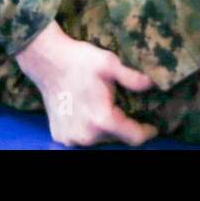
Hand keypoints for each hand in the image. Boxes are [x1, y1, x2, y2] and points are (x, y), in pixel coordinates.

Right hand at [16, 22, 157, 146]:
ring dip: (105, 128)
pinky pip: (82, 137)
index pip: (133, 137)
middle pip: (115, 139)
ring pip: (98, 139)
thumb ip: (132, 78)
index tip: (152, 127)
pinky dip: (88, 129)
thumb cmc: (80, 61)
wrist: (47, 61)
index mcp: (102, 119)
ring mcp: (70, 138)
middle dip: (122, 126)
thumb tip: (152, 84)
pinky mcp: (60, 136)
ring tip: (103, 108)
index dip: (146, 132)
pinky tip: (87, 112)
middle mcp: (86, 135)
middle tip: (120, 107)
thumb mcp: (110, 63)